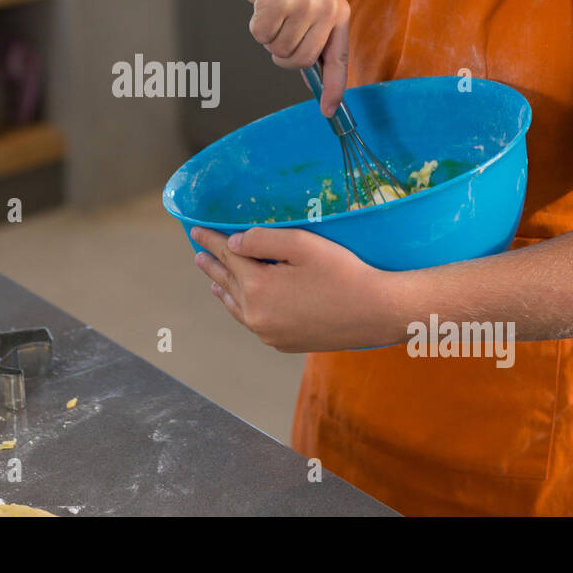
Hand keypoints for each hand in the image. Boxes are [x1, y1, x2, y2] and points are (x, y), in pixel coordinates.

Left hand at [189, 225, 397, 351]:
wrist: (377, 313)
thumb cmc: (344, 272)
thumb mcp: (302, 245)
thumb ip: (262, 239)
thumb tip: (233, 243)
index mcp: (258, 288)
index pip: (226, 256)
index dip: (211, 240)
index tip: (195, 229)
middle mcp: (257, 315)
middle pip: (227, 282)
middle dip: (211, 264)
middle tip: (197, 251)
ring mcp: (269, 333)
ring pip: (236, 306)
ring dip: (223, 288)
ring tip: (211, 279)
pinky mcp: (284, 343)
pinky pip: (253, 323)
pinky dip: (241, 308)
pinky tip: (240, 303)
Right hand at [226, 0, 349, 115]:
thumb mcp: (311, 4)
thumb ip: (316, 35)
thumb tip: (316, 76)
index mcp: (339, 12)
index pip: (339, 59)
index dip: (334, 88)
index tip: (328, 111)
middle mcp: (326, 9)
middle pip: (300, 61)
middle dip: (283, 54)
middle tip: (279, 29)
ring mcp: (303, 5)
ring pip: (279, 50)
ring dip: (268, 37)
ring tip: (272, 10)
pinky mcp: (278, 2)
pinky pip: (261, 36)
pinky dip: (255, 26)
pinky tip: (260, 4)